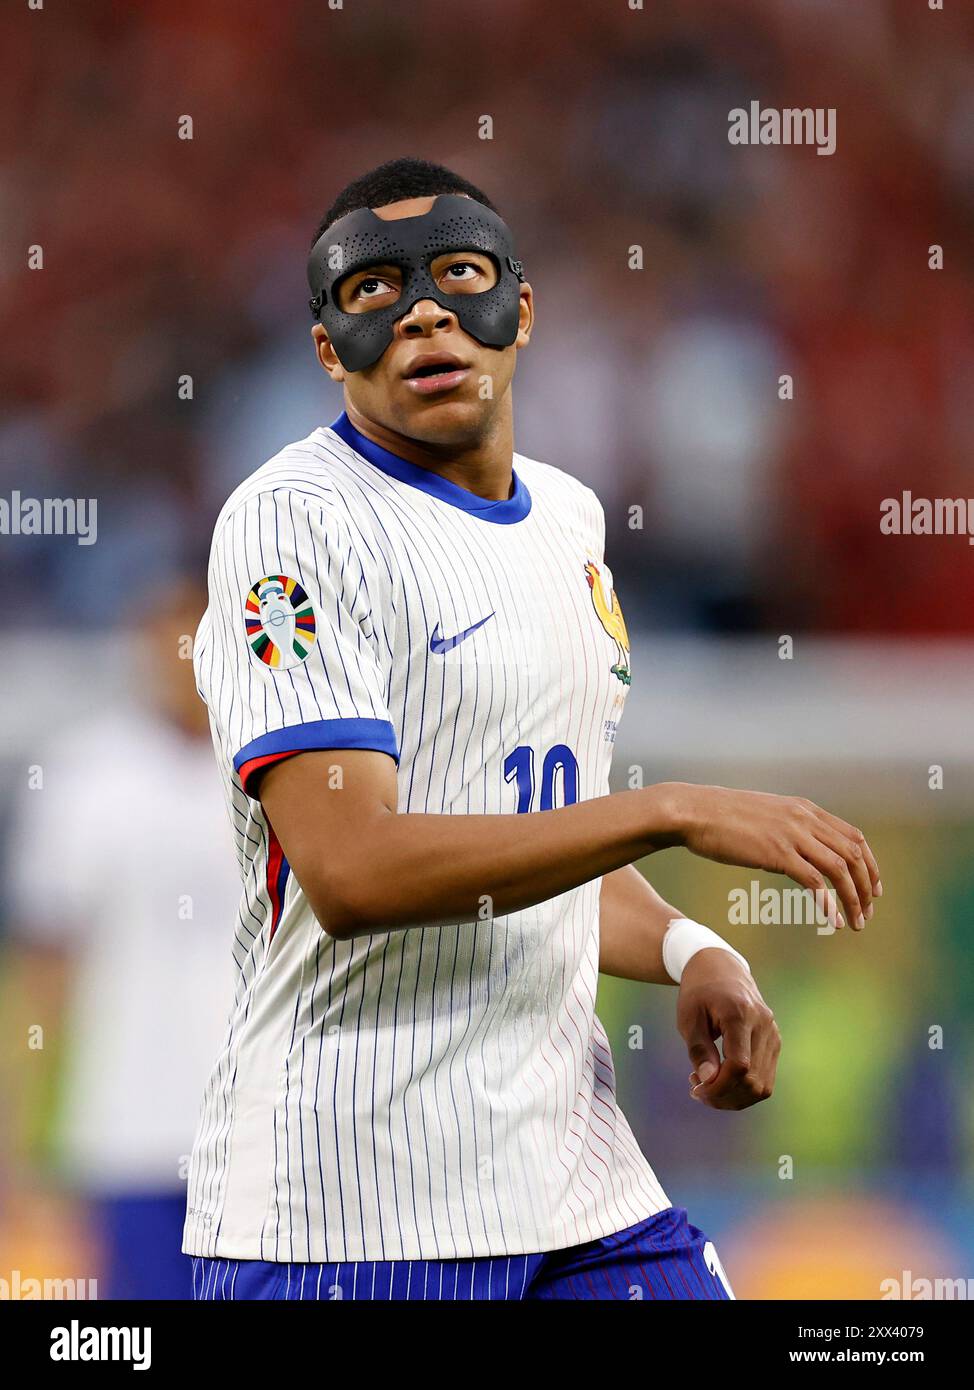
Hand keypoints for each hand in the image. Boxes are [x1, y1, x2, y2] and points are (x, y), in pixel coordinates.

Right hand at [668, 784, 880, 930]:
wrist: (694, 811)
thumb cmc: (721, 816)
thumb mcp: (765, 815)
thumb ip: (787, 826)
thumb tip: (797, 848)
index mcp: (805, 809)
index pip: (854, 836)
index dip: (870, 864)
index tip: (872, 888)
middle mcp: (805, 819)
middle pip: (854, 854)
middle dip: (866, 886)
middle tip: (868, 911)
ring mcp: (792, 835)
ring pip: (840, 869)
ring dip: (853, 898)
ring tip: (855, 922)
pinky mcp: (777, 853)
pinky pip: (814, 880)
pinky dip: (828, 903)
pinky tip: (831, 920)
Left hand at [677, 948, 780, 1110]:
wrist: (721, 968)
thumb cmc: (699, 992)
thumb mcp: (689, 1017)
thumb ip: (699, 1049)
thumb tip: (708, 1080)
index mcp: (740, 1014)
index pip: (739, 1065)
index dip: (719, 1086)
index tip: (696, 1088)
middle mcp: (764, 1025)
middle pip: (752, 1080)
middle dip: (723, 1096)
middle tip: (696, 1090)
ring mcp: (773, 1034)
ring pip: (762, 1086)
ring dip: (734, 1097)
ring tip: (707, 1087)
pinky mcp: (775, 1042)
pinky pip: (764, 1079)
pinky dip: (744, 1089)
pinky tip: (722, 1082)